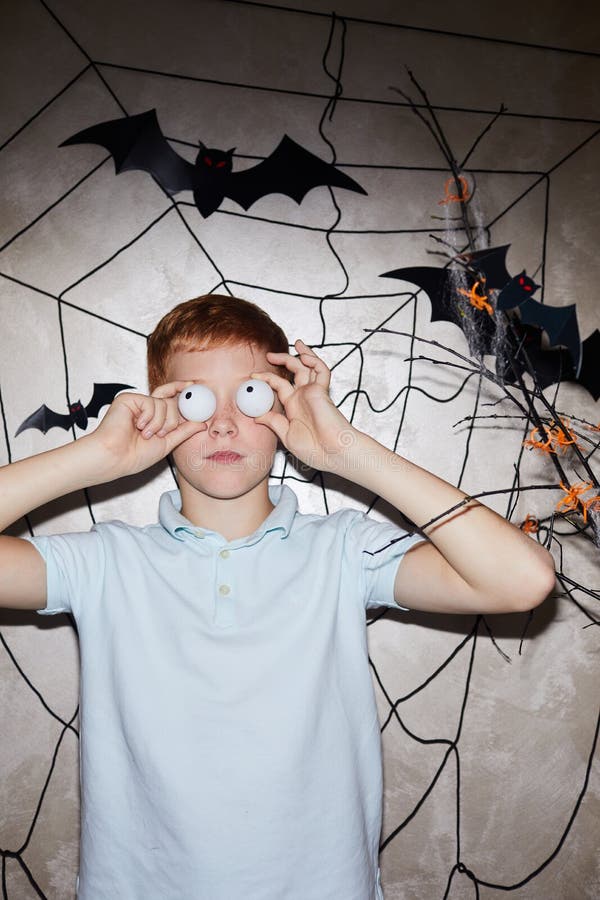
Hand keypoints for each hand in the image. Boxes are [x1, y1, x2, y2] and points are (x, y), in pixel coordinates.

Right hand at [90, 382, 206, 478]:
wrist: (116, 458)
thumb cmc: (135, 456)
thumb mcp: (168, 443)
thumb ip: (184, 431)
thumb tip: (202, 423)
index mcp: (155, 418)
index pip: (173, 400)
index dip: (184, 392)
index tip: (196, 386)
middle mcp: (147, 408)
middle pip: (173, 403)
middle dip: (172, 421)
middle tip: (162, 433)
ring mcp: (138, 403)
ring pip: (165, 404)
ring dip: (160, 424)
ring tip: (147, 435)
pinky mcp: (129, 399)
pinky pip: (152, 403)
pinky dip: (150, 419)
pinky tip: (138, 427)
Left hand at [250, 339, 357, 471]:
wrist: (331, 453)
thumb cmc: (314, 450)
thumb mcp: (286, 435)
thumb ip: (273, 422)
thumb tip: (256, 415)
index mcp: (293, 407)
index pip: (279, 387)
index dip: (266, 380)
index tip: (253, 376)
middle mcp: (303, 397)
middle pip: (293, 372)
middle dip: (282, 361)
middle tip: (268, 356)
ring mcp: (313, 393)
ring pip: (307, 367)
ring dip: (299, 355)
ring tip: (293, 345)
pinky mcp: (322, 391)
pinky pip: (321, 371)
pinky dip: (314, 361)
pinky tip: (305, 355)